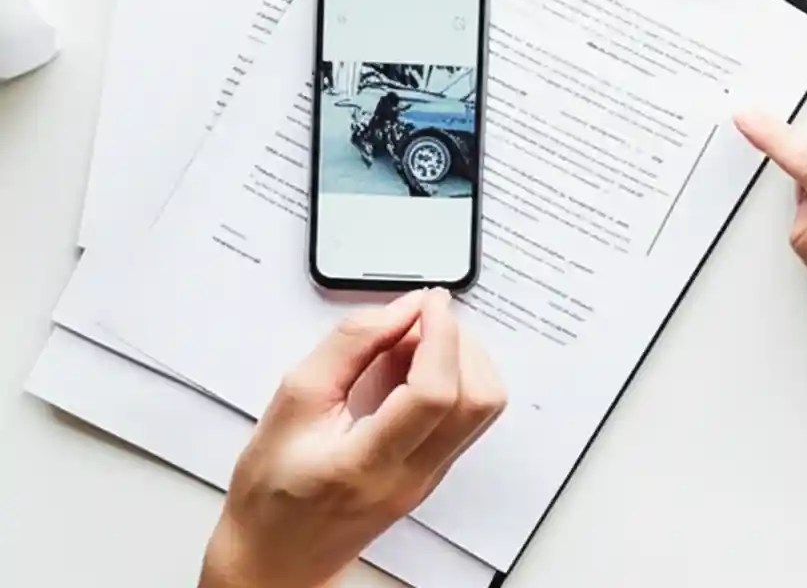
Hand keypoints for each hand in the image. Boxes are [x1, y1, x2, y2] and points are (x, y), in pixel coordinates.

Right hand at [200, 289, 506, 587]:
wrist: (278, 555)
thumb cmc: (272, 490)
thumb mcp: (292, 402)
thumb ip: (349, 347)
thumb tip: (401, 310)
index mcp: (367, 464)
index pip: (435, 394)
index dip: (441, 336)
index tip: (428, 302)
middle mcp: (412, 476)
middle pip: (479, 399)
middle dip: (459, 343)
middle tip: (420, 320)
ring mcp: (431, 478)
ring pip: (484, 408)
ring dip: (461, 360)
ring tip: (411, 346)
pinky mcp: (436, 472)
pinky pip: (466, 417)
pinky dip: (453, 379)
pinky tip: (409, 371)